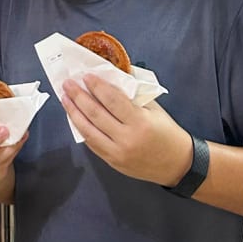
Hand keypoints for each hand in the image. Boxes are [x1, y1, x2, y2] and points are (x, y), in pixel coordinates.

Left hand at [60, 74, 191, 185]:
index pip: (112, 100)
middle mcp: (126, 138)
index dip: (97, 87)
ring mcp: (117, 153)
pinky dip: (82, 129)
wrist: (177, 164)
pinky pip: (92, 144)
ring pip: (88, 131)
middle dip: (79, 97)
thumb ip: (133, 97)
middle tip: (68, 84)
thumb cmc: (168, 133)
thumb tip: (112, 80)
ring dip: (74, 113)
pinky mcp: (113, 162)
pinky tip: (75, 118)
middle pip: (96, 114)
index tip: (86, 76)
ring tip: (65, 99)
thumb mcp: (155, 110)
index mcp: (140, 122)